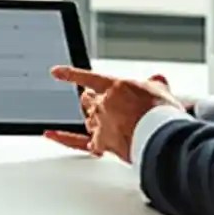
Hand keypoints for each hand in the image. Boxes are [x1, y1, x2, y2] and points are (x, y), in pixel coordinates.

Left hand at [44, 66, 182, 162]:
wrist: (162, 137)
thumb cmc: (163, 114)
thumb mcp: (162, 90)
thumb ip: (155, 83)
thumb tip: (157, 79)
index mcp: (116, 87)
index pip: (89, 78)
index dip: (71, 74)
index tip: (56, 72)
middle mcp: (104, 104)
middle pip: (88, 101)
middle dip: (91, 100)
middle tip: (98, 101)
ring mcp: (100, 124)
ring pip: (88, 119)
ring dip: (93, 118)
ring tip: (105, 121)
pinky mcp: (101, 143)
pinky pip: (76, 141)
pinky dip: (62, 137)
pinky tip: (50, 134)